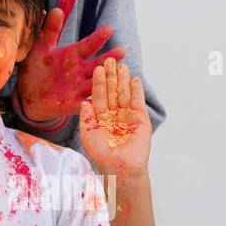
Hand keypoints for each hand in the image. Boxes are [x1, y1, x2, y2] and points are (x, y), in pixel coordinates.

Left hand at [16, 8, 125, 122]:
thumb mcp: (41, 47)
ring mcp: (77, 89)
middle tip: (122, 51)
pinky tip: (97, 103)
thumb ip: (49, 30)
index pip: (87, 46)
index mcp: (73, 56)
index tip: (108, 29)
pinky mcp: (71, 104)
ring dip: (104, 81)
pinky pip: (82, 105)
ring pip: (95, 84)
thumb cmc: (38, 68)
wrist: (29, 94)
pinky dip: (89, 104)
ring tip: (115, 76)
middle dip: (109, 58)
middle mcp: (79, 72)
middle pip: (97, 65)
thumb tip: (55, 9)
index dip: (97, 38)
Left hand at [79, 57, 151, 176]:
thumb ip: (85, 117)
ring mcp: (127, 116)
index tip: (96, 67)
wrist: (120, 166)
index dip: (97, 82)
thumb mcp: (88, 133)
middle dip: (110, 76)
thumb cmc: (101, 154)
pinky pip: (137, 102)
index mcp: (100, 117)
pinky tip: (134, 79)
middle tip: (109, 59)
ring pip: (124, 93)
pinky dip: (136, 90)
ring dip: (123, 79)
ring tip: (122, 64)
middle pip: (112, 91)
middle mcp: (114, 114)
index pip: (98, 95)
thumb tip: (84, 101)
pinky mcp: (140, 119)